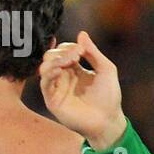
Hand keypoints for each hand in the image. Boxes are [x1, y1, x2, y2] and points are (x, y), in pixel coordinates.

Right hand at [40, 31, 126, 149]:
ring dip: (56, 60)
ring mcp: (57, 88)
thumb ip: (93, 52)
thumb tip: (81, 33)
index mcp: (74, 69)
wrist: (108, 119)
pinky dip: (49, 73)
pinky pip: (44, 83)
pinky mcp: (53, 100)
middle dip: (62, 52)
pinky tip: (61, 70)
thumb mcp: (106, 69)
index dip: (69, 47)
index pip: (62, 51)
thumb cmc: (109, 96)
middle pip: (51, 57)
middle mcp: (63, 77)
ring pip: (44, 67)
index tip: (81, 51)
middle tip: (76, 55)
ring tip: (70, 61)